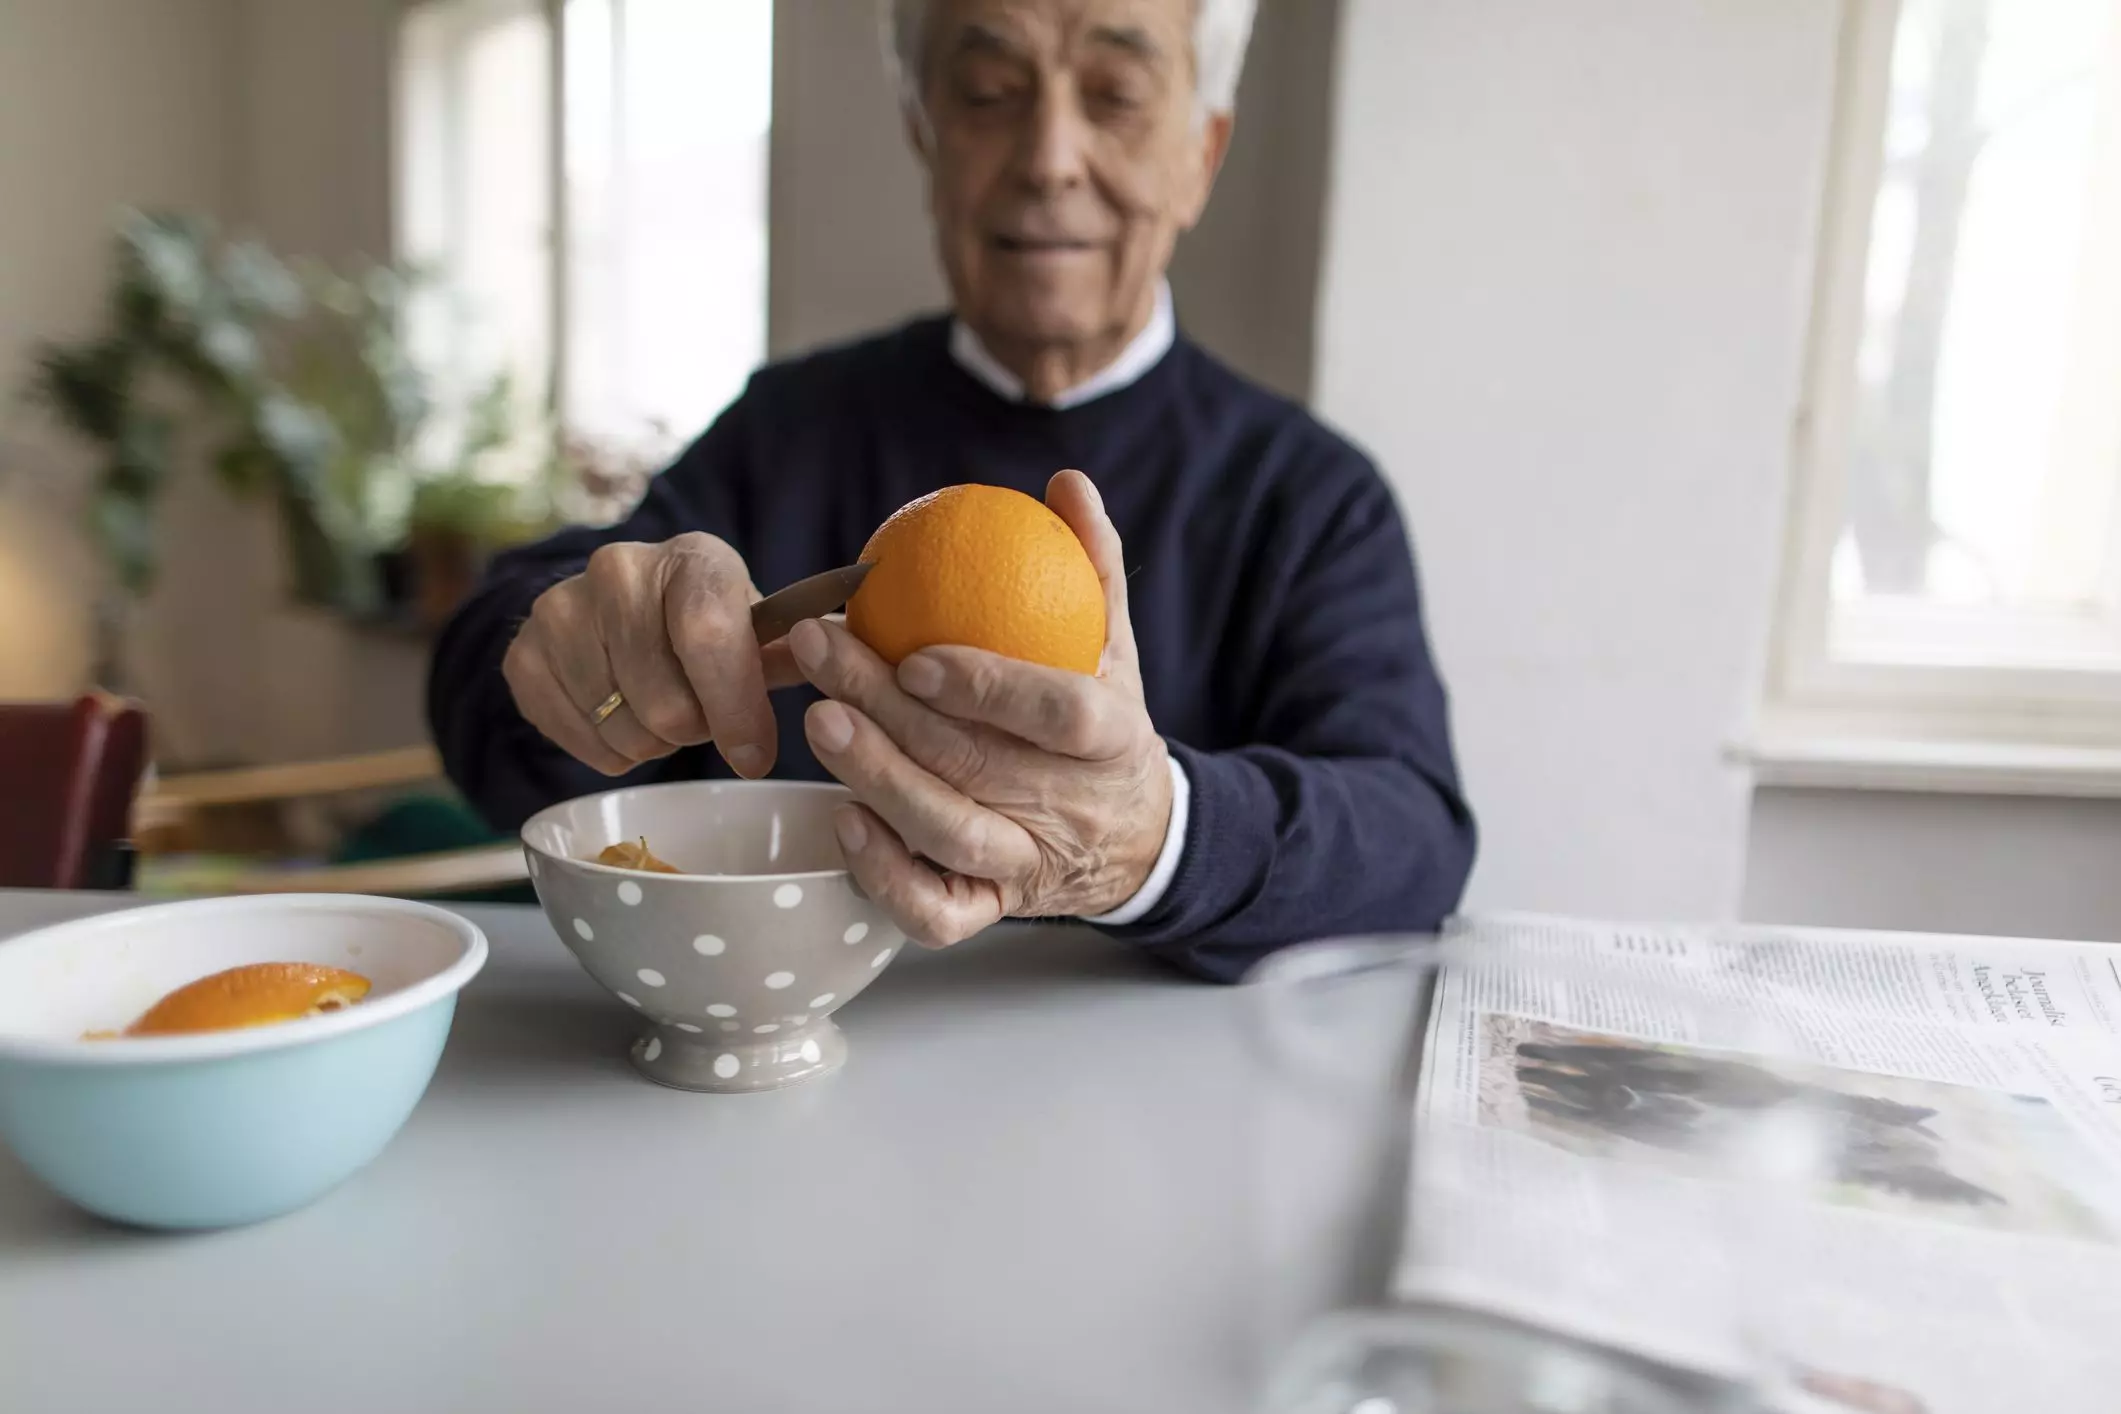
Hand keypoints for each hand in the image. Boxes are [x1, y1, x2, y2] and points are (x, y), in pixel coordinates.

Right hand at [503, 533, 804, 777]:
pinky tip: (622, 716)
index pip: (708, 637)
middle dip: (696, 728)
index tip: (755, 756)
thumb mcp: (755, 625)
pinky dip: (611, 752)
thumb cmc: (707, 621)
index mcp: (692, 558)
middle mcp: (618, 570)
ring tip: (662, 709)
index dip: (734, 707)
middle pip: (665, 703)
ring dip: (654, 742)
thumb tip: (842, 667)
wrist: (619, 603)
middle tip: (701, 713)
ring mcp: (559, 611)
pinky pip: (581, 744)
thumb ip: (794, 654)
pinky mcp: (521, 656)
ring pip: (624, 732)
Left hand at [789, 470, 1173, 946]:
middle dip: (886, 707)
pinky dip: (886, 876)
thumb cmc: (1107, 725)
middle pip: (976, 764)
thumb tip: (1065, 480)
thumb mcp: (1116, 647)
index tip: (915, 651)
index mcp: (1112, 738)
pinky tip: (839, 818)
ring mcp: (1030, 865)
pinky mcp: (994, 910)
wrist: (1139, 840)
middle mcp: (1070, 808)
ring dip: (877, 778)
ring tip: (818, 719)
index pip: (1060, 714)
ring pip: (950, 835)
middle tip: (817, 646)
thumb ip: (1091, 565)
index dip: (989, 687)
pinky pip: (936, 912)